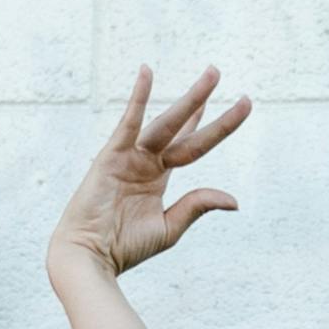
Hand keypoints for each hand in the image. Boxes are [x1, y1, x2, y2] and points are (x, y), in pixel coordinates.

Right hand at [48, 68, 248, 289]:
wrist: (90, 256)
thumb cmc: (124, 246)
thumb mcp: (169, 226)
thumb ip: (197, 206)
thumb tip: (234, 200)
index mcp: (158, 177)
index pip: (191, 144)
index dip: (213, 125)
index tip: (238, 104)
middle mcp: (146, 161)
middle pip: (183, 127)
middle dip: (203, 101)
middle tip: (218, 71)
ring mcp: (130, 156)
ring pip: (166, 122)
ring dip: (191, 98)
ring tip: (213, 74)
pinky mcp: (111, 155)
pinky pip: (128, 122)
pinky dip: (137, 97)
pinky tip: (147, 72)